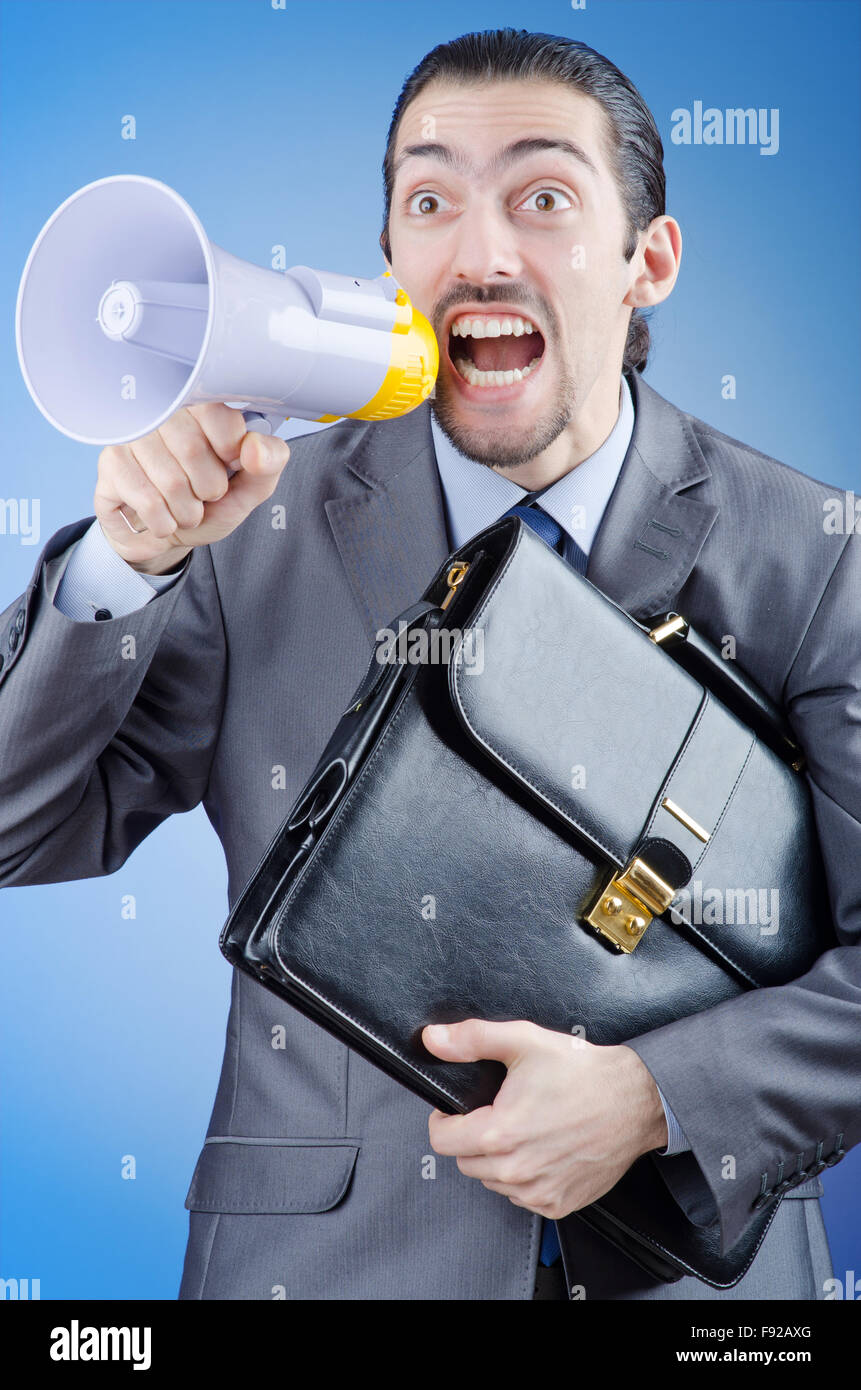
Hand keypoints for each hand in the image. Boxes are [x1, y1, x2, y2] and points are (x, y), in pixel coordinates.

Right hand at [94, 403, 290, 573]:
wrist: (164, 534)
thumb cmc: (206, 504)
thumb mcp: (247, 488)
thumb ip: (267, 464)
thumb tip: (256, 446)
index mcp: (199, 407)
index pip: (220, 415)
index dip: (231, 452)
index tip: (229, 464)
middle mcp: (161, 412)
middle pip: (193, 450)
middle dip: (208, 490)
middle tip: (204, 494)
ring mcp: (130, 436)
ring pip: (170, 481)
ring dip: (187, 511)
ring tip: (184, 508)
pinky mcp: (110, 465)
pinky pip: (148, 501)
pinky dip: (165, 523)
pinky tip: (163, 518)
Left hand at [422, 1019, 667, 1220]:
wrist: (636, 1100)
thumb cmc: (583, 1073)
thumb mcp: (523, 1041)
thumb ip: (472, 1039)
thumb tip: (434, 1039)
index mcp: (499, 1133)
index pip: (441, 1141)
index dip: (444, 1119)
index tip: (457, 1110)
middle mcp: (516, 1170)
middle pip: (465, 1162)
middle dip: (472, 1138)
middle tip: (499, 1113)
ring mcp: (538, 1192)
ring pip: (492, 1181)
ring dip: (498, 1160)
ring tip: (525, 1129)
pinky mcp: (559, 1204)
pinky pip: (522, 1197)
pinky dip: (525, 1178)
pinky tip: (543, 1150)